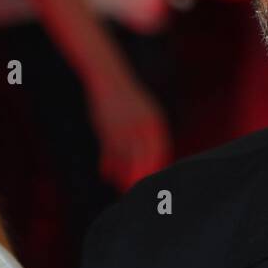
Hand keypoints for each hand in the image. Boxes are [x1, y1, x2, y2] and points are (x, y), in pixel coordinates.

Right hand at [86, 69, 171, 192]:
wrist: (108, 77)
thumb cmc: (127, 98)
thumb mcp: (144, 112)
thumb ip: (148, 133)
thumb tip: (152, 155)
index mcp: (154, 120)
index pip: (160, 151)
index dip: (156, 167)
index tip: (154, 181)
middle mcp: (141, 125)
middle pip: (144, 158)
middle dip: (140, 176)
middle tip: (135, 189)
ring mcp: (123, 126)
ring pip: (125, 158)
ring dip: (123, 173)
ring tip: (120, 184)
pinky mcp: (106, 127)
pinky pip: (109, 151)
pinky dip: (109, 164)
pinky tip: (107, 173)